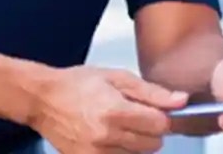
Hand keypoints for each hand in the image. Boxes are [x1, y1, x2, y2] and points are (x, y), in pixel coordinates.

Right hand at [28, 66, 187, 153]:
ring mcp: (97, 153)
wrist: (42, 99)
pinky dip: (119, 152)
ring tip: (116, 125)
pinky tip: (108, 137)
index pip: (161, 125)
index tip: (152, 110)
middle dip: (149, 130)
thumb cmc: (75, 84)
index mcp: (116, 111)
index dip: (160, 116)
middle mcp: (107, 136)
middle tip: (132, 116)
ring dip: (134, 143)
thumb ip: (151, 91)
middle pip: (152, 144)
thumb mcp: (115, 77)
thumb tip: (180, 101)